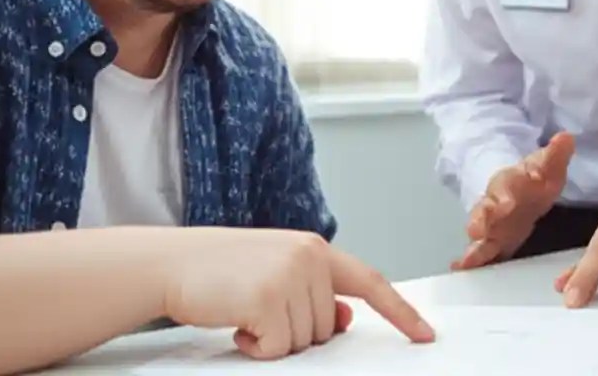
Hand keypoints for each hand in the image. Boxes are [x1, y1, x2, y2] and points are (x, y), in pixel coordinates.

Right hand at [162, 229, 434, 359]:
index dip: (400, 312)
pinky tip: (235, 323)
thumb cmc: (222, 271)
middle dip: (295, 331)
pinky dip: (255, 348)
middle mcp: (309, 257)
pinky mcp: (266, 299)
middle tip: (257, 308)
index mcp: (316, 249)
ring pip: (304, 342)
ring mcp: (289, 276)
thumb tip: (344, 320)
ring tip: (243, 310)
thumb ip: (314, 293)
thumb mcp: (277, 274)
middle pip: (328, 327)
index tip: (425, 335)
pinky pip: (277, 349)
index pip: (371, 283)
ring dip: (272, 339)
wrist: (172, 263)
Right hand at [452, 132, 574, 269]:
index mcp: (508, 185)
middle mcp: (494, 205)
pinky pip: (481, 252)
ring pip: (480, 236)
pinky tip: (460, 268)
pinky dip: (471, 261)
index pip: (504, 189)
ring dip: (475, 246)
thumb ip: (555, 154)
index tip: (506, 204)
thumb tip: (566, 138)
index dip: (504, 197)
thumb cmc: (532, 180)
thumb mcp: (547, 165)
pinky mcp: (493, 242)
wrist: (517, 190)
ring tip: (466, 259)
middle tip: (477, 232)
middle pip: (485, 213)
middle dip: (482, 222)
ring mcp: (491, 226)